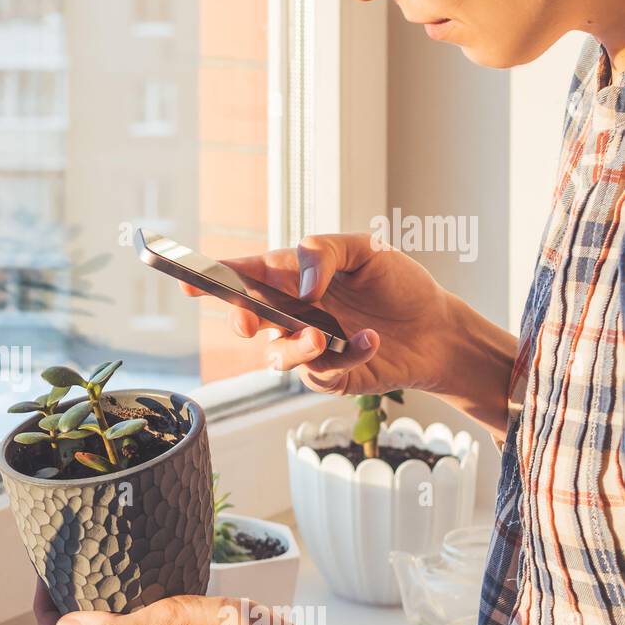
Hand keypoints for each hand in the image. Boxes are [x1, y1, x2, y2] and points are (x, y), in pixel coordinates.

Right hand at [182, 233, 455, 396]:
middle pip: (245, 319)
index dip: (210, 278)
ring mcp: (305, 347)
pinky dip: (349, 354)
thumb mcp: (367, 248)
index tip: (185, 280)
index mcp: (291, 278)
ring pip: (276, 355)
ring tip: (324, 337)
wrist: (438, 328)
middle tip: (250, 323)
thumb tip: (302, 289)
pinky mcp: (328, 376)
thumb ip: (325, 252)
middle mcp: (290, 314)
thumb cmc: (398, 284)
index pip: (243, 275)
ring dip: (295, 347)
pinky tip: (371, 340)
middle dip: (239, 322)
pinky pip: (322, 371)